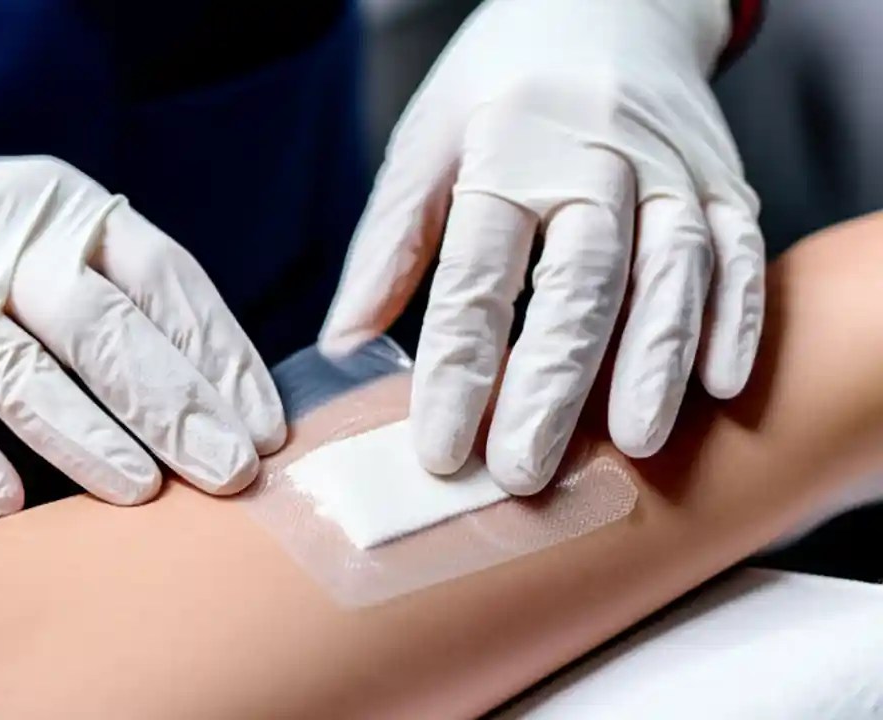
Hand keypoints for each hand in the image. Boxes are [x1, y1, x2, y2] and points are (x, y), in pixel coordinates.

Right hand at [0, 124, 284, 513]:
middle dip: (175, 406)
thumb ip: (129, 302)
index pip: (166, 282)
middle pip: (105, 329)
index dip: (220, 355)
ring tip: (145, 494)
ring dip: (86, 436)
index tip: (266, 428)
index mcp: (76, 214)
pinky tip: (9, 503)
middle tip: (231, 473)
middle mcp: (13, 244)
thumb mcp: (62, 238)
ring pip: (21, 372)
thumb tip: (224, 404)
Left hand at [321, 0, 762, 493]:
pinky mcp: (724, 180)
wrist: (605, 1)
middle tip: (525, 471)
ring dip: (654, 362)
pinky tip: (718, 387)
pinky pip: (740, 252)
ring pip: (671, 273)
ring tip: (633, 444)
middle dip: (553, 383)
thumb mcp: (426, 142)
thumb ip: (389, 244)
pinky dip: (735, 319)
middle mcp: (596, 159)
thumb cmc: (501, 83)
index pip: (477, 275)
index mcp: (507, 151)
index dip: (459, 368)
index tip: (440, 448)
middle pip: (579, 282)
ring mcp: (670, 169)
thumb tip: (344, 343)